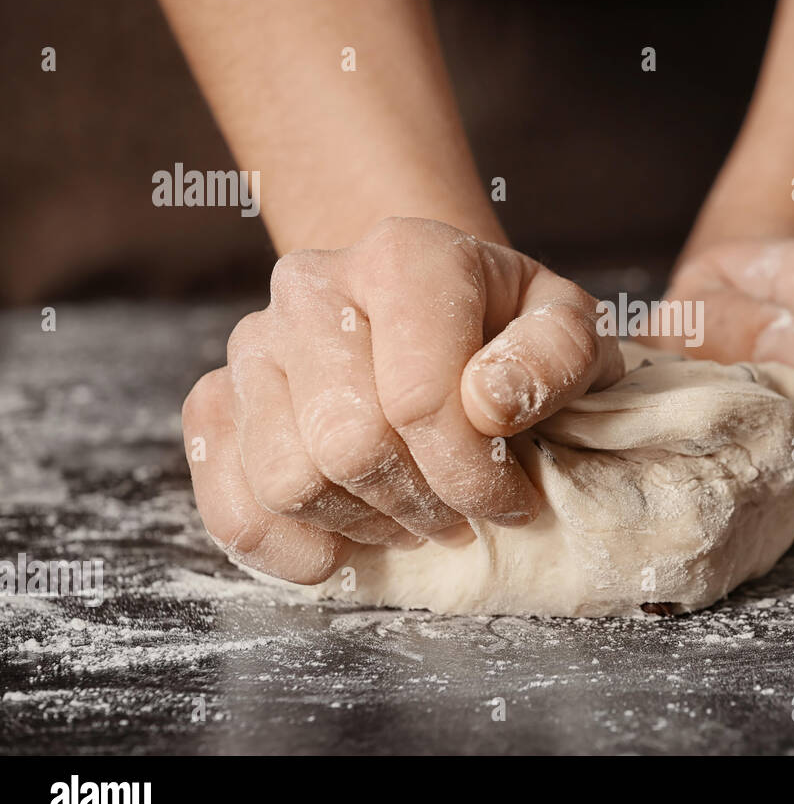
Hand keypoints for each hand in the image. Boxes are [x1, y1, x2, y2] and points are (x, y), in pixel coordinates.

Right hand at [181, 217, 623, 582]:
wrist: (429, 312)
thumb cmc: (505, 329)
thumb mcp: (567, 327)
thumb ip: (554, 355)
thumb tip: (487, 403)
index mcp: (404, 256)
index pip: (419, 400)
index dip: (472, 477)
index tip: (513, 500)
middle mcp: (313, 286)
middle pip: (349, 445)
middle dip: (421, 505)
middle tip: (461, 515)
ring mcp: (253, 342)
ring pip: (288, 482)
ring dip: (363, 526)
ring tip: (410, 516)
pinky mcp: (217, 396)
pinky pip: (227, 501)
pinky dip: (283, 547)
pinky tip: (341, 546)